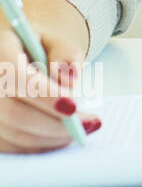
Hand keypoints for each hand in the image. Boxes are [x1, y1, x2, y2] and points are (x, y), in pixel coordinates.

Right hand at [0, 0, 99, 152]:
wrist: (20, 54)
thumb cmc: (41, 49)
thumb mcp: (58, 41)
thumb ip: (66, 54)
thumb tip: (68, 81)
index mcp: (0, 51)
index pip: (16, 77)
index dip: (45, 95)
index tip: (74, 107)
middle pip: (14, 112)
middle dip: (54, 124)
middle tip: (88, 124)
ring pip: (12, 132)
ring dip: (51, 137)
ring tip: (81, 130)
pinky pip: (11, 145)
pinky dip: (39, 145)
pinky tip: (62, 138)